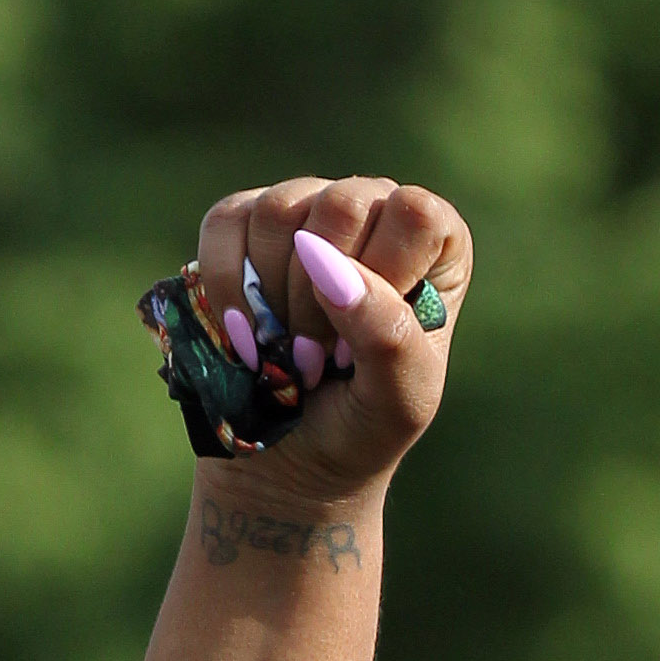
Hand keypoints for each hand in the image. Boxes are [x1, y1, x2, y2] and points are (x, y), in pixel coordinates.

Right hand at [192, 172, 473, 519]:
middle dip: (321, 297)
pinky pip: (225, 224)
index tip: (367, 339)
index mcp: (434, 247)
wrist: (292, 455)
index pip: (417, 214)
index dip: (386, 275)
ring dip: (275, 301)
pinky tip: (244, 336)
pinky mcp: (242, 220)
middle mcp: (374, 212)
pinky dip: (228, 289)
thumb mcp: (398, 402)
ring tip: (287, 350)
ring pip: (279, 213)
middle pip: (342, 205)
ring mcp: (305, 208)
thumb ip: (386, 335)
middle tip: (321, 355)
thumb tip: (329, 264)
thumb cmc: (361, 427)